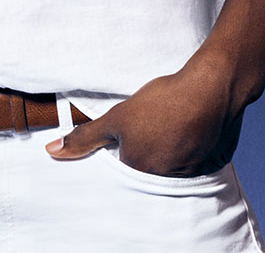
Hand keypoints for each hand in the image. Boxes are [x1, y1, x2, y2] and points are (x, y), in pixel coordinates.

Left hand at [44, 55, 244, 176]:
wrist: (210, 87)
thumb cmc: (162, 102)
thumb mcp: (116, 117)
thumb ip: (84, 137)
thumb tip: (51, 152)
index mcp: (139, 171)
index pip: (124, 163)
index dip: (127, 142)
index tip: (138, 128)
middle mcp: (164, 178)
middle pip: (149, 164)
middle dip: (150, 145)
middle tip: (157, 122)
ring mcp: (190, 170)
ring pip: (173, 160)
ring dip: (172, 145)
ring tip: (173, 119)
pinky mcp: (212, 161)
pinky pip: (196, 156)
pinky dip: (192, 143)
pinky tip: (191, 123)